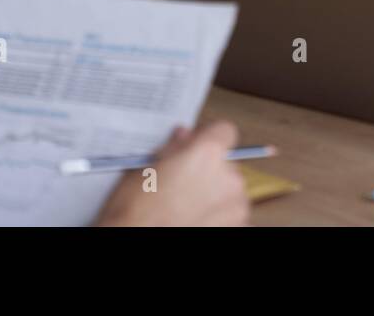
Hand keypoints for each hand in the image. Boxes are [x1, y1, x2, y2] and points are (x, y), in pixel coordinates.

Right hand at [96, 121, 249, 225]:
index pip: (224, 131)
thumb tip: (184, 136)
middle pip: (226, 162)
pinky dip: (218, 216)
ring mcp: (236, 206)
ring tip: (185, 206)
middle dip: (208, 169)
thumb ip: (173, 147)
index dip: (209, 137)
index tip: (197, 146)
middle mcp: (228, 177)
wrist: (136, 242)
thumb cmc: (136, 212)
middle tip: (183, 182)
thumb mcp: (146, 169)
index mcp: (207, 155)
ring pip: (229, 189)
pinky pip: (231, 213)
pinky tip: (194, 220)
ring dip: (214, 194)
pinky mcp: (238, 226)